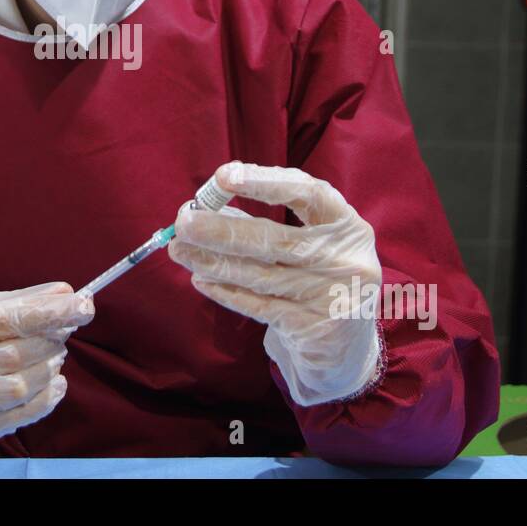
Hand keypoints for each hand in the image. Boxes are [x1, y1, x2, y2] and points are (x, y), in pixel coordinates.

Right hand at [0, 281, 92, 457]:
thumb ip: (16, 302)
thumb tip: (65, 292)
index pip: (4, 319)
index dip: (48, 312)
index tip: (83, 303)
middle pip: (16, 354)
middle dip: (50, 340)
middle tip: (64, 331)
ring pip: (21, 386)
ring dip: (50, 368)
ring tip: (53, 356)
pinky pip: (21, 416)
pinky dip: (47, 397)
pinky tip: (54, 384)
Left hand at [169, 162, 383, 406]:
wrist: (345, 348)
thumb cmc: (318, 279)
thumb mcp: (308, 244)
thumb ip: (266, 224)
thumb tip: (207, 207)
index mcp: (347, 225)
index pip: (308, 193)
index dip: (266, 181)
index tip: (223, 177)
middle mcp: (344, 259)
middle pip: (275, 239)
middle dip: (222, 229)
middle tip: (183, 221)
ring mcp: (331, 295)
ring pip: (259, 275)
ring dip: (212, 261)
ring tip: (179, 250)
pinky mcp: (312, 328)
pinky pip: (257, 305)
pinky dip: (225, 291)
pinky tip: (201, 279)